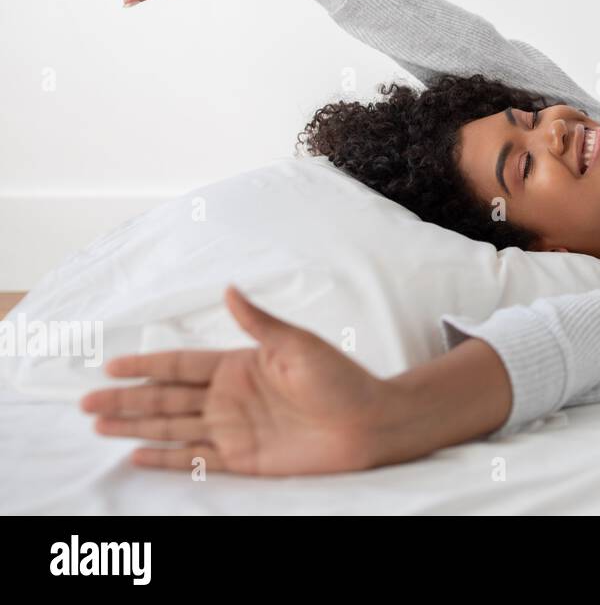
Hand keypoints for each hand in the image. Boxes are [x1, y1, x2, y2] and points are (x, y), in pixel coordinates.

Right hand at [81, 285, 395, 475]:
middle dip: (126, 399)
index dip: (145, 365)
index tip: (109, 364)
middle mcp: (229, 397)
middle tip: (84, 401)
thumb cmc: (340, 378)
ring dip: (135, 426)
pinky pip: (196, 459)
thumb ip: (258, 322)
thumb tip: (228, 287)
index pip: (180, 365)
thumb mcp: (297, 343)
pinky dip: (165, 458)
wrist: (369, 422)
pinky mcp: (243, 458)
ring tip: (97, 425)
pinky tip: (136, 454)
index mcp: (239, 365)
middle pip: (165, 398)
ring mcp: (233, 429)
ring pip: (172, 426)